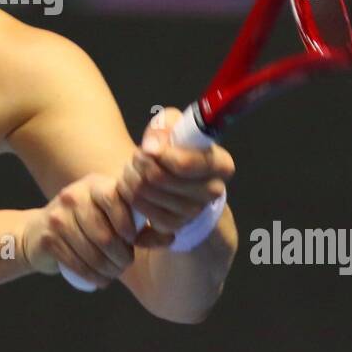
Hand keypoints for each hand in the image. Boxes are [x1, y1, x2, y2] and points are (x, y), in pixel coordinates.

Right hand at [20, 173, 173, 287]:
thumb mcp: (110, 214)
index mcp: (95, 185)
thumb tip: (170, 236)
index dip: (129, 225)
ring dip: (108, 271)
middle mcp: (74, 196)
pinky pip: (76, 263)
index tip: (132, 240)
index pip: (117, 200)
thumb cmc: (86, 225)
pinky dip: (92, 277)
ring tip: (113, 274)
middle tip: (125, 264)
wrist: (38, 233)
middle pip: (106, 235)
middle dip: (120, 257)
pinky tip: (100, 280)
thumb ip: (140, 222)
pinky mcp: (48, 238)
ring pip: (92, 252)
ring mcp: (58, 217)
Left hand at [118, 106, 235, 236]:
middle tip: (136, 157)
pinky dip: (131, 197)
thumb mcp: (175, 126)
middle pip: (159, 178)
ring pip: (146, 193)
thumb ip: (166, 125)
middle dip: (139, 163)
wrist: (176, 175)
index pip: (184, 164)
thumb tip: (152, 146)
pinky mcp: (175, 226)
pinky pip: (143, 212)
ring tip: (131, 168)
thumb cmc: (178, 146)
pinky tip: (131, 187)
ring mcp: (194, 211)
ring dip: (131, 178)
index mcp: (221, 165)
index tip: (146, 147)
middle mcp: (213, 191)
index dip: (159, 154)